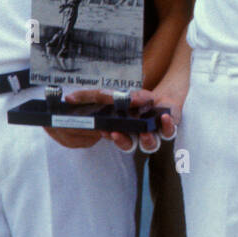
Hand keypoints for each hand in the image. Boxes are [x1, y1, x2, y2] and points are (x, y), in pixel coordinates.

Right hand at [56, 88, 178, 152]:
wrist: (162, 91)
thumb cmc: (133, 98)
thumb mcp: (109, 93)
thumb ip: (91, 96)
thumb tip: (68, 99)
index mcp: (121, 131)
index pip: (113, 137)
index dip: (110, 136)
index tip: (105, 130)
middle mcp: (135, 135)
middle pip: (129, 145)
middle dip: (123, 141)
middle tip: (116, 133)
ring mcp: (153, 133)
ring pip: (150, 145)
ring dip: (146, 141)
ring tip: (144, 132)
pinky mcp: (169, 127)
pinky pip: (169, 132)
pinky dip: (167, 127)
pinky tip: (163, 118)